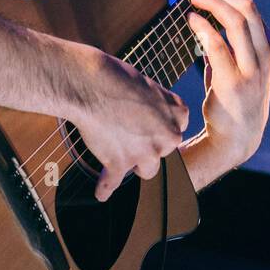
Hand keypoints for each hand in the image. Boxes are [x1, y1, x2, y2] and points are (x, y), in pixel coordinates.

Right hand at [73, 50, 189, 202]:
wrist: (91, 84)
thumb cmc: (115, 77)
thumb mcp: (146, 85)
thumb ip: (153, 105)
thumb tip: (146, 113)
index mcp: (178, 114)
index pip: (176, 129)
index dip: (159, 127)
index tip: (147, 125)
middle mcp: (167, 136)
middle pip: (163, 150)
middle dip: (149, 145)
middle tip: (129, 134)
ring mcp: (145, 152)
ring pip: (147, 170)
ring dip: (134, 165)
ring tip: (120, 160)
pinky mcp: (120, 163)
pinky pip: (113, 182)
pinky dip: (106, 187)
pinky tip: (102, 192)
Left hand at [186, 0, 269, 171]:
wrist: (238, 136)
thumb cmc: (233, 94)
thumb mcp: (238, 62)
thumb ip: (228, 39)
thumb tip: (206, 10)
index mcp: (267, 45)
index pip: (249, 5)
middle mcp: (263, 54)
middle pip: (246, 8)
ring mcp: (252, 69)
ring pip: (236, 23)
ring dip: (213, 5)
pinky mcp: (234, 84)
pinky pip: (219, 47)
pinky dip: (205, 29)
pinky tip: (192, 21)